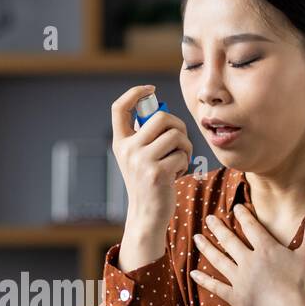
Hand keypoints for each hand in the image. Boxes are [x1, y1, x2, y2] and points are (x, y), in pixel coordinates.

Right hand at [110, 85, 192, 222]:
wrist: (146, 215)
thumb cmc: (149, 182)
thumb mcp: (138, 157)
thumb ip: (144, 135)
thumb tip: (157, 107)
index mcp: (121, 143)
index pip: (119, 108)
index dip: (135, 93)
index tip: (150, 90)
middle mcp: (127, 150)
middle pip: (160, 117)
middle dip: (178, 126)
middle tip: (180, 141)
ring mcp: (141, 161)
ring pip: (175, 135)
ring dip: (185, 146)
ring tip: (179, 159)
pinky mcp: (157, 173)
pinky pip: (182, 154)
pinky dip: (185, 163)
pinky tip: (177, 174)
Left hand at [190, 203, 304, 305]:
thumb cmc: (300, 284)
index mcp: (266, 249)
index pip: (252, 227)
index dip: (243, 215)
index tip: (235, 207)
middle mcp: (248, 260)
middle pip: (230, 241)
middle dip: (219, 228)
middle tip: (209, 218)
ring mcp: (239, 279)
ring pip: (219, 260)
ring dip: (207, 248)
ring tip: (196, 238)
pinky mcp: (234, 296)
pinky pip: (216, 286)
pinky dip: (204, 280)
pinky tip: (193, 274)